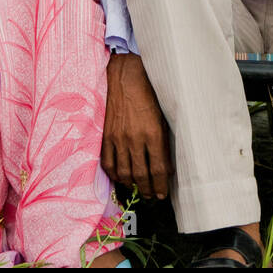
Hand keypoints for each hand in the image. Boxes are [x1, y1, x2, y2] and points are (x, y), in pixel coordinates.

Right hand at [101, 53, 171, 199]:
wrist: (125, 76)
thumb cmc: (149, 93)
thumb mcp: (163, 116)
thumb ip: (164, 142)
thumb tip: (166, 167)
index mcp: (153, 133)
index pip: (158, 170)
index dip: (160, 186)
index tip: (162, 194)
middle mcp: (135, 138)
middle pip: (140, 176)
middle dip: (146, 190)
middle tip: (151, 196)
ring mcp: (118, 138)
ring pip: (123, 173)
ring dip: (131, 186)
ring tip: (137, 190)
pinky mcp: (106, 135)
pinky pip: (107, 162)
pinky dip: (114, 175)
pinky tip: (120, 178)